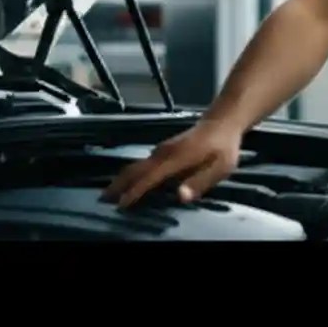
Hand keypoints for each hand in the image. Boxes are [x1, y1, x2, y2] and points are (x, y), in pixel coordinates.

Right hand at [101, 119, 242, 208]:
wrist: (222, 122)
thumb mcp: (220, 167)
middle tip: (103, 200)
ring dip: (122, 179)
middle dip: (119, 185)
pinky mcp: (164, 149)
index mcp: (176, 158)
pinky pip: (143, 163)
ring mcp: (163, 149)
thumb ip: (200, 182)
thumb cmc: (224, 147)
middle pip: (135, 169)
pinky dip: (132, 174)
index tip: (120, 205)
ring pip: (137, 165)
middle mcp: (164, 152)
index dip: (135, 192)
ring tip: (110, 194)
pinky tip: (130, 183)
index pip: (150, 177)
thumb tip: (180, 197)